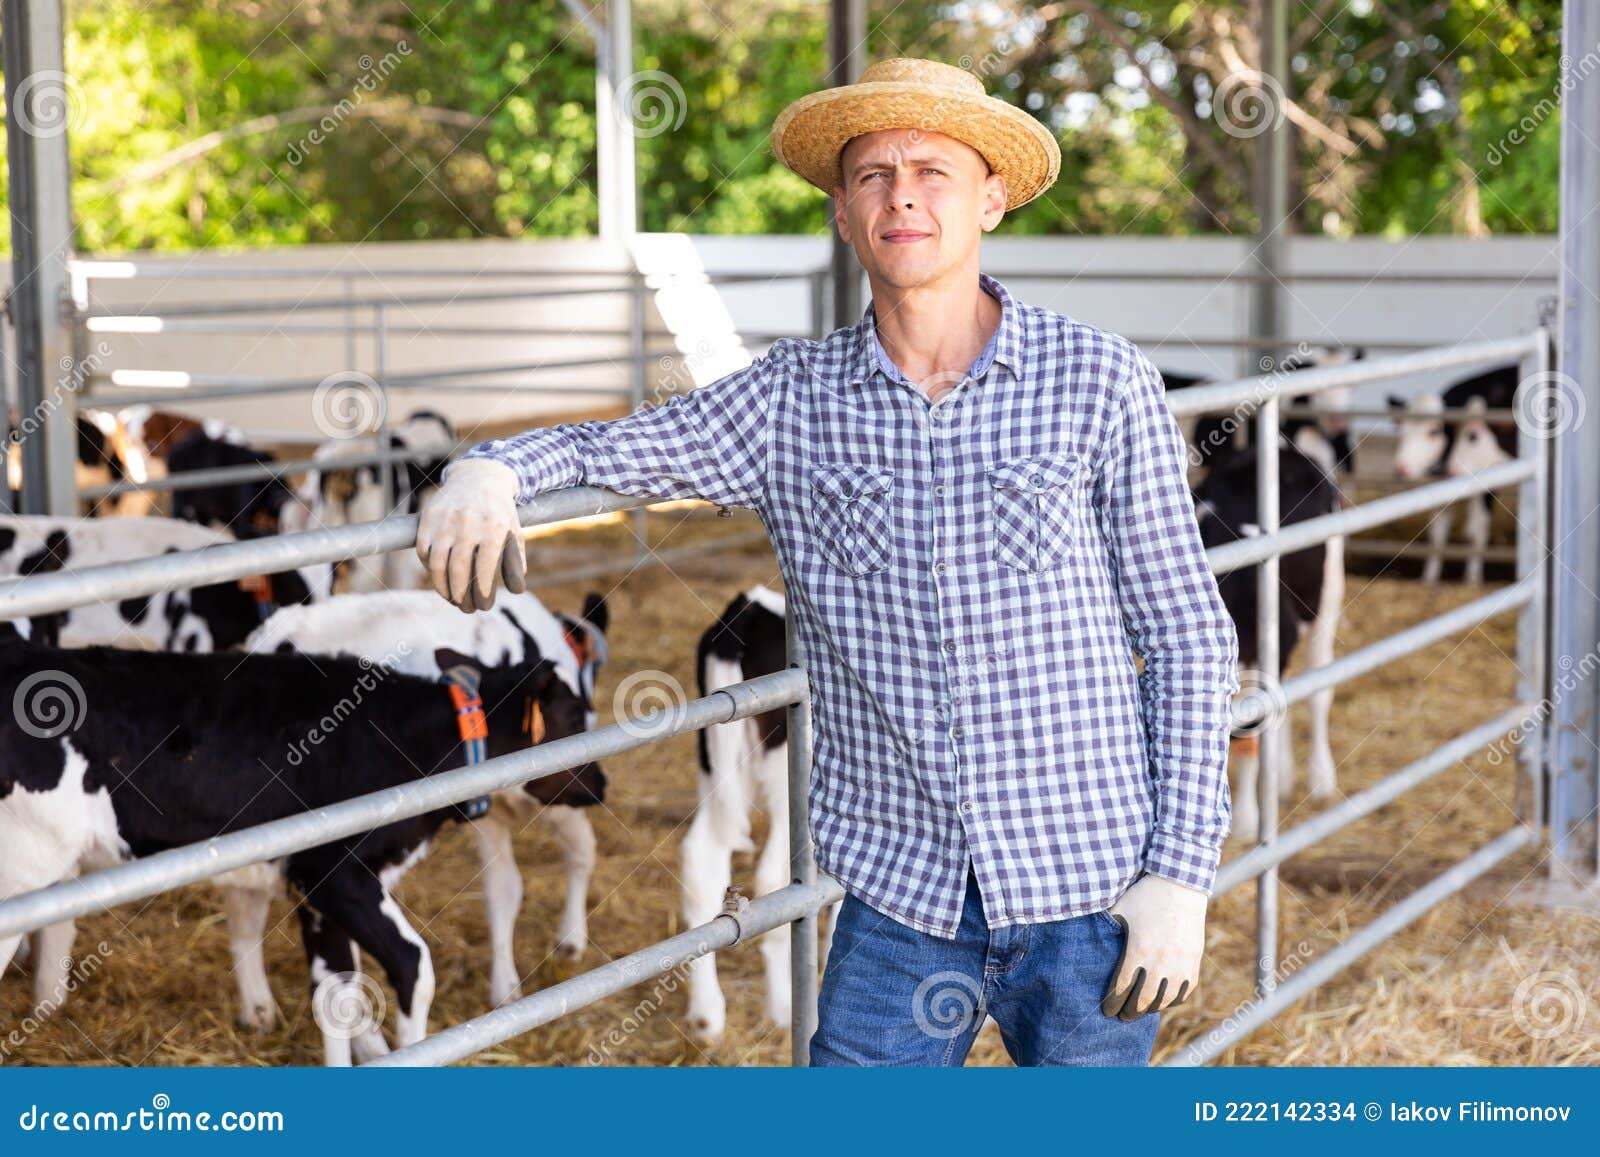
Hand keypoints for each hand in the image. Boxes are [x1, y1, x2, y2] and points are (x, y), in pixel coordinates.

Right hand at [416, 458, 527, 611]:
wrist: (479, 477)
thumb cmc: (499, 512)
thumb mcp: (514, 531)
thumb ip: (516, 560)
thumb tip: (517, 589)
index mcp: (492, 528)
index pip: (484, 568)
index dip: (483, 592)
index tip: (484, 605)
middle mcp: (467, 523)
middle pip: (458, 570)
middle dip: (461, 595)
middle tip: (466, 608)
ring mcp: (445, 520)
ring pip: (437, 563)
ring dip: (442, 587)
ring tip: (452, 599)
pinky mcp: (428, 517)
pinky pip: (424, 551)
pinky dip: (430, 569)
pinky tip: (440, 578)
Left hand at [1100, 872, 1207, 1020]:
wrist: (1181, 885)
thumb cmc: (1144, 896)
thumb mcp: (1119, 909)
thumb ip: (1105, 929)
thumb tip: (1083, 939)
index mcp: (1137, 950)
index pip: (1121, 988)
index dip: (1112, 1003)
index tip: (1106, 1010)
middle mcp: (1160, 962)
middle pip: (1142, 1000)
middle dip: (1129, 1012)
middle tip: (1121, 1017)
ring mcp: (1180, 964)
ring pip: (1164, 1000)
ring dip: (1150, 1009)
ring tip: (1140, 1011)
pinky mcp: (1193, 963)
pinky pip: (1183, 992)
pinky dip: (1171, 1001)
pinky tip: (1161, 1001)